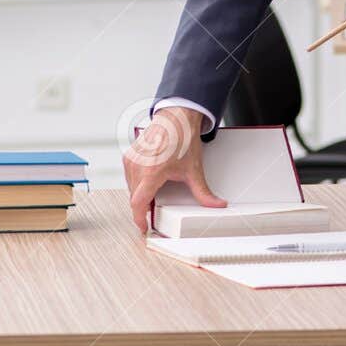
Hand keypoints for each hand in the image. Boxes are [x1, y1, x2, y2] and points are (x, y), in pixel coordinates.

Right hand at [123, 106, 225, 232]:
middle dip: (144, 208)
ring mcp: (132, 160)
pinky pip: (129, 177)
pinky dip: (137, 184)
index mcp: (152, 171)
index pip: (138, 203)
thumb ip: (203, 192)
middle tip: (154, 213)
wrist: (176, 118)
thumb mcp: (194, 170)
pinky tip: (149, 182)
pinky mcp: (129, 156)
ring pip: (131, 188)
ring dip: (140, 195)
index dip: (139, 219)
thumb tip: (216, 204)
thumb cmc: (182, 139)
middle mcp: (138, 166)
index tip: (143, 227)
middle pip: (135, 197)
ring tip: (154, 194)